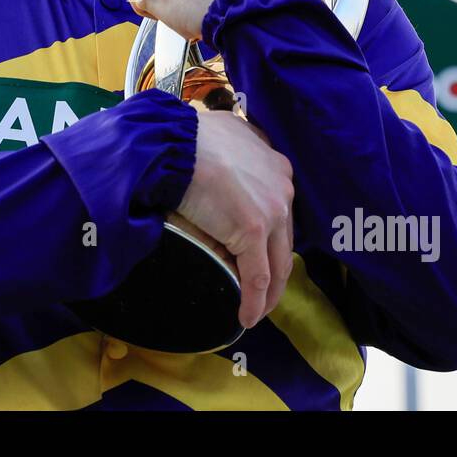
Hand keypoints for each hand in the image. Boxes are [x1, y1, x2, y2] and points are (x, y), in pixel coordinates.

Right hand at [176, 109, 294, 329]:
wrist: (173, 143)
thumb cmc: (187, 140)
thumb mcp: (222, 140)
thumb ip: (232, 158)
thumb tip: (219, 178)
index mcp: (276, 165)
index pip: (280, 212)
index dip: (271, 238)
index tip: (260, 255)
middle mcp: (282, 187)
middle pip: (283, 240)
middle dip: (275, 270)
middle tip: (262, 292)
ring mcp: (271, 210)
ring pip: (277, 263)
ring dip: (268, 293)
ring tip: (256, 311)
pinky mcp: (253, 230)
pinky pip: (257, 276)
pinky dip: (254, 301)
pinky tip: (246, 317)